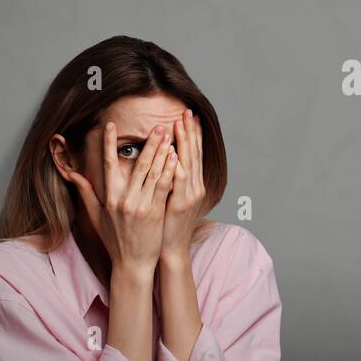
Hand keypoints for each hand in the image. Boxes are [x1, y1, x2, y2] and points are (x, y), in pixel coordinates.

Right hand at [68, 122, 177, 274]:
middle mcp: (123, 199)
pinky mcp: (155, 212)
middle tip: (157, 126)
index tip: (111, 125)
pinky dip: (169, 170)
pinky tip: (175, 157)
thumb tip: (72, 175)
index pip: (108, 164)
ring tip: (168, 135)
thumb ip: (86, 193)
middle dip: (148, 143)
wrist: (132, 263)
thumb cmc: (115, 240)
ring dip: (162, 152)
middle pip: (138, 165)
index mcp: (109, 198)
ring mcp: (140, 206)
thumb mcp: (96, 217)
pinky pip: (163, 187)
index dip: (108, 143)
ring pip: (153, 173)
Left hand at [162, 109, 204, 262]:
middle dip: (191, 131)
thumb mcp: (169, 199)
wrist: (169, 249)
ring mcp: (189, 195)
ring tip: (182, 122)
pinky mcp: (180, 203)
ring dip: (185, 142)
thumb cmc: (165, 226)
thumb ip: (168, 180)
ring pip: (188, 163)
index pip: (192, 154)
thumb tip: (165, 162)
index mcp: (191, 184)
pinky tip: (175, 152)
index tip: (189, 116)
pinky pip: (179, 181)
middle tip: (188, 110)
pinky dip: (178, 166)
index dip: (192, 134)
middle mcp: (194, 186)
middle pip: (194, 153)